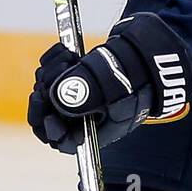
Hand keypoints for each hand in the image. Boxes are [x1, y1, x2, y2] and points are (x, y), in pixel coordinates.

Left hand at [28, 14, 191, 153]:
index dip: (47, 126)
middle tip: (45, 80)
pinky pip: (52, 73)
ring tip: (67, 59)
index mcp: (93, 131)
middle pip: (48, 115)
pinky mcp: (76, 78)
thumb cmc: (134, 79)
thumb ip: (79, 99)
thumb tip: (51, 98)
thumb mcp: (109, 91)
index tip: (43, 102)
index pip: (60, 140)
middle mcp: (83, 118)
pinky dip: (54, 61)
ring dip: (50, 73)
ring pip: (48, 91)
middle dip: (44, 95)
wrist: (148, 55)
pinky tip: (66, 51)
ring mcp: (78, 97)